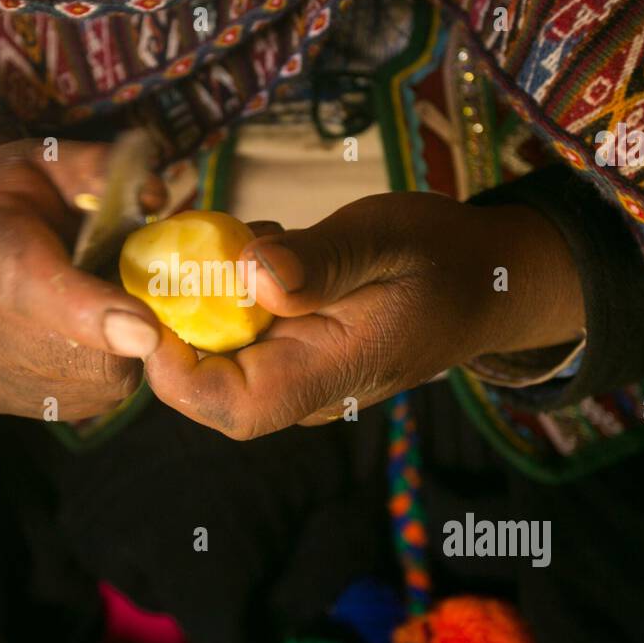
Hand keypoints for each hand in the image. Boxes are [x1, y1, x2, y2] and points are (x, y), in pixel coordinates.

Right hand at [0, 133, 164, 420]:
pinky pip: (80, 402)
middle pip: (88, 355)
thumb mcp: (53, 160)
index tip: (148, 329)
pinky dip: (97, 376)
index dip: (97, 316)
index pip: (40, 291)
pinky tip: (78, 340)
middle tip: (126, 291)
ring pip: (97, 386)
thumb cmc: (18, 195)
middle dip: (131, 329)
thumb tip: (155, 195)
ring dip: (119, 355)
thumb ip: (102, 171)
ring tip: (96, 312)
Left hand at [144, 192, 583, 439]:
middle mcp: (307, 386)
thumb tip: (250, 273)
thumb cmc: (444, 257)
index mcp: (331, 373)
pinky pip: (243, 329)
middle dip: (178, 316)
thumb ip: (321, 260)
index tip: (151, 307)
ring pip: (222, 349)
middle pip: (211, 380)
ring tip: (242, 235)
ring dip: (207, 293)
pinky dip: (233, 285)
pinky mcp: (297, 347)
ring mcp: (301, 370)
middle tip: (184, 243)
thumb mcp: (387, 237)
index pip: (234, 407)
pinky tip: (262, 243)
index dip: (178, 374)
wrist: (492, 279)